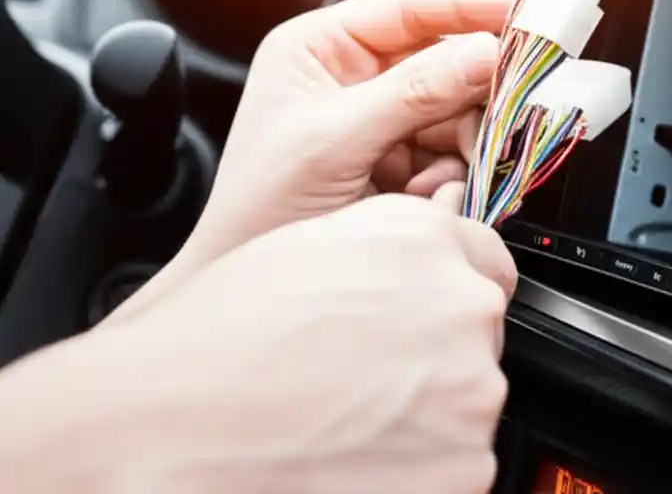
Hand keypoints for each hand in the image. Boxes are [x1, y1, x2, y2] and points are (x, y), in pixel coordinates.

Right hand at [0, 195, 515, 492]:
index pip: (488, 259)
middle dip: (435, 351)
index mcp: (426, 242)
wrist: (163, 429)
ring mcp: (471, 391)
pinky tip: (355, 456)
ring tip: (345, 418)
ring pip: (470, 400)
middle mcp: (463, 307)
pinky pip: (460, 462)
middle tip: (361, 374)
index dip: (449, 289)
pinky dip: (422, 466)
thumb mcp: (312, 245)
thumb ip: (399, 237)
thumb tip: (448, 225)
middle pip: (479, 333)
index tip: (425, 312)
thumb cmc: (216, 341)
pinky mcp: (467, 466)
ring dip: (429, 411)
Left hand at [114, 0, 517, 319]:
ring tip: (440, 184)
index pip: (409, 8)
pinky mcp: (402, 167)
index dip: (469, 6)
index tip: (523, 10)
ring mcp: (382, 125)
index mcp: (320, 50)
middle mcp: (354, 79)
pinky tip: (436, 200)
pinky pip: (456, 157)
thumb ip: (414, 93)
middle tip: (506, 114)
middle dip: (475, 95)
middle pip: (446, 63)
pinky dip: (458, 180)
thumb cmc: (258, 212)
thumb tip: (482, 52)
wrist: (261, 297)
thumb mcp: (334, 140)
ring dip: (466, 149)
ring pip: (460, 115)